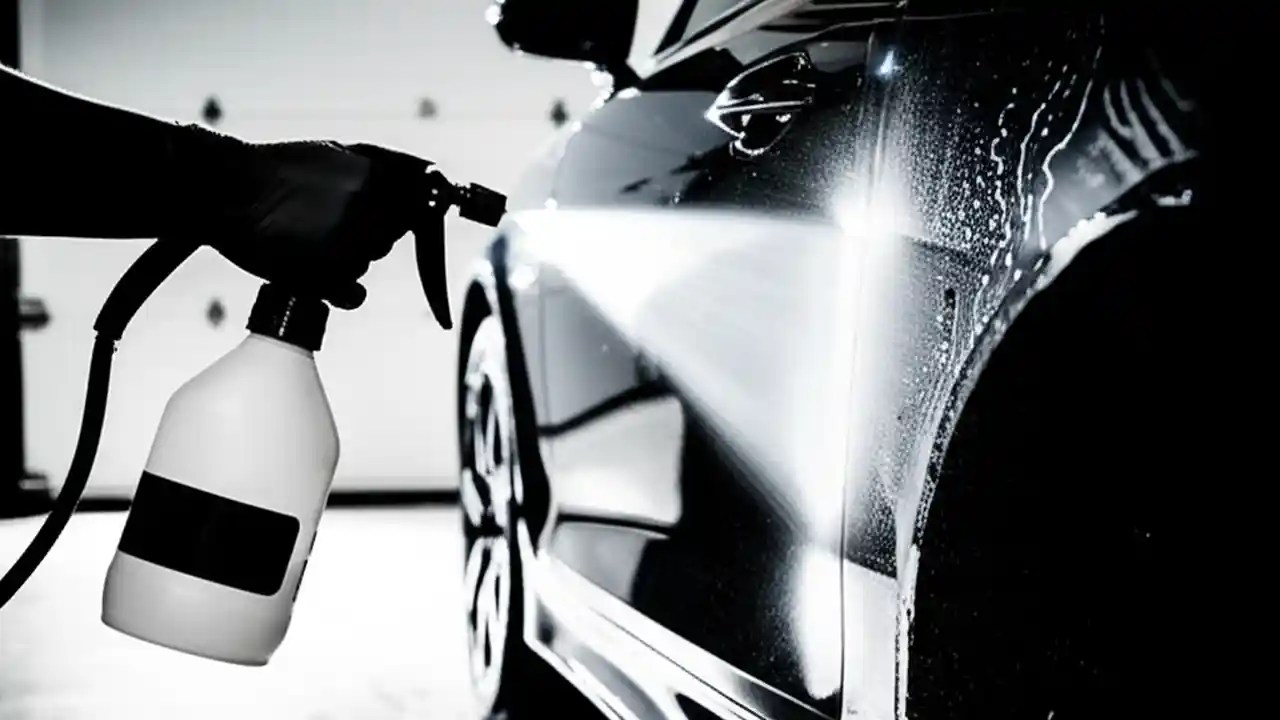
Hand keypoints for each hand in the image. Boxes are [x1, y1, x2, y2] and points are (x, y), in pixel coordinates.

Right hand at [176, 132, 430, 308]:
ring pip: (367, 261)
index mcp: (377, 176)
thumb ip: (386, 165)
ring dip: (344, 256)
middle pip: (389, 237)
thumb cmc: (274, 171)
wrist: (223, 191)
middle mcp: (371, 209)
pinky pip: (353, 294)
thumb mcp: (336, 150)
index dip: (401, 214)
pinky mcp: (331, 276)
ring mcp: (352, 243)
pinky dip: (334, 288)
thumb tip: (432, 177)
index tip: (389, 219)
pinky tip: (305, 265)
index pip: (422, 208)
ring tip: (303, 234)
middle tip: (322, 217)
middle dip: (367, 231)